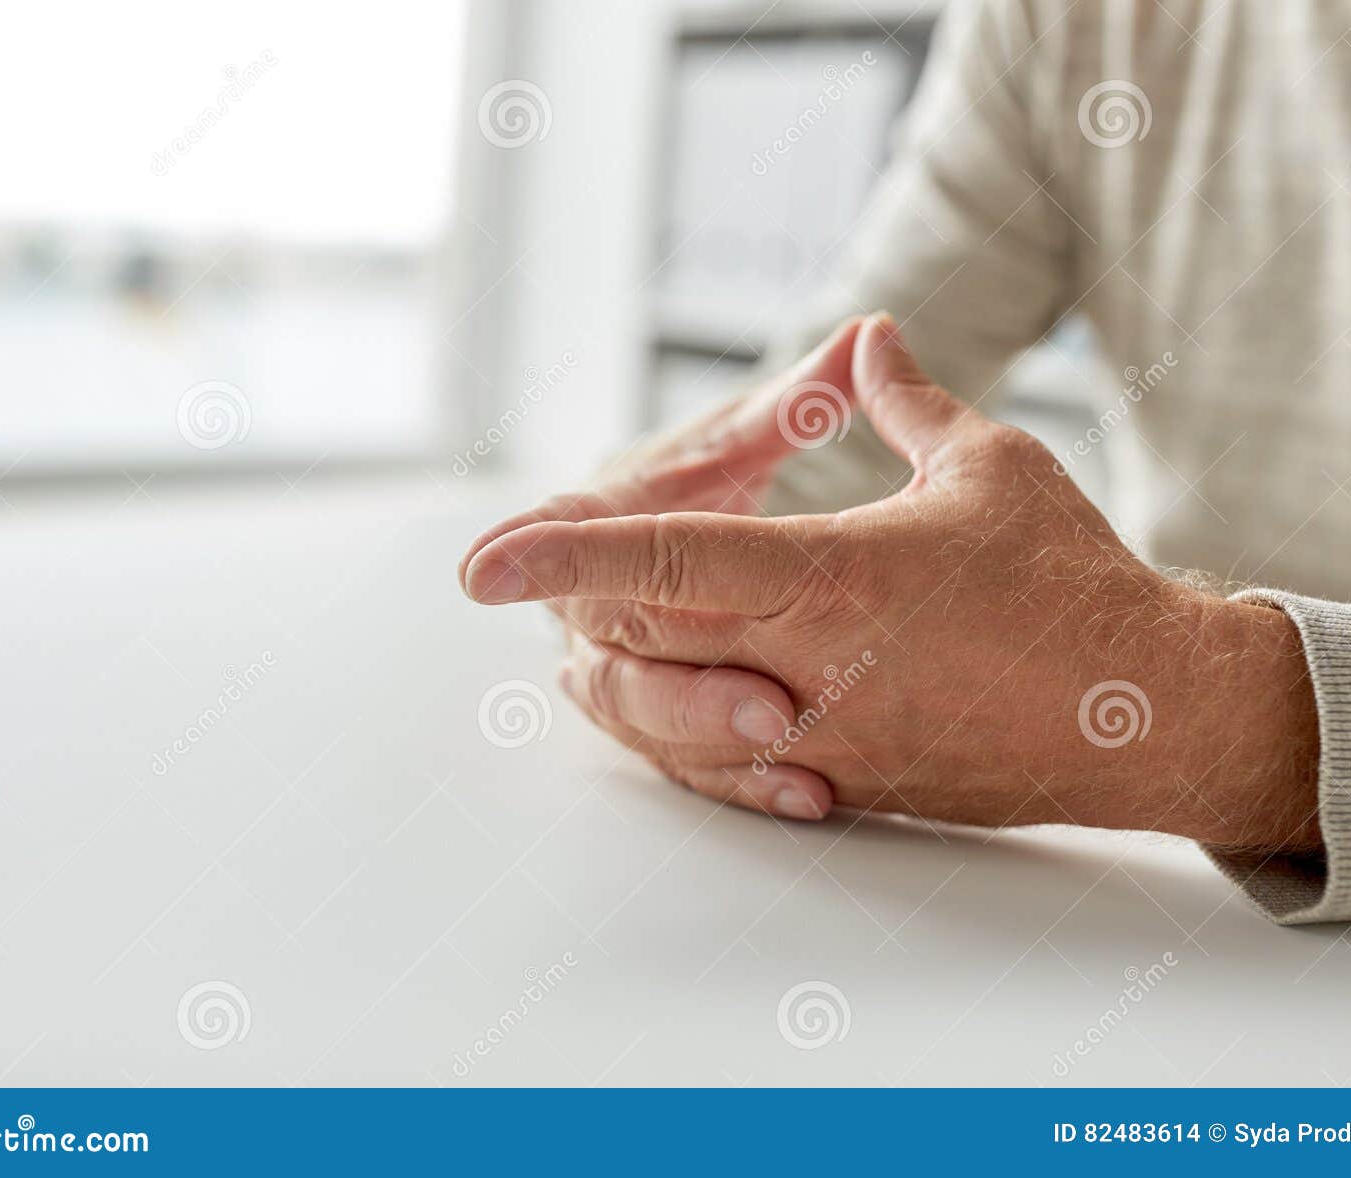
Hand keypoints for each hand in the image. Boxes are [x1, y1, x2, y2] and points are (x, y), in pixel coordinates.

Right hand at [458, 321, 871, 820]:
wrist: (703, 555)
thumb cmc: (712, 483)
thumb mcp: (746, 438)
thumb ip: (796, 401)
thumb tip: (866, 334)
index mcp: (603, 524)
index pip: (561, 538)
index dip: (530, 552)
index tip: (484, 568)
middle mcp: (599, 613)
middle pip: (610, 661)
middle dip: (674, 687)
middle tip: (760, 702)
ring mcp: (630, 678)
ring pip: (646, 725)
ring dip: (711, 741)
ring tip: (792, 747)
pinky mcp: (669, 730)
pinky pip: (693, 766)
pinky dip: (744, 780)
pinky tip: (807, 792)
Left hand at [463, 315, 1321, 850]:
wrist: (1147, 714)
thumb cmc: (1073, 580)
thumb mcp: (989, 466)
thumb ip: (903, 401)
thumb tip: (868, 338)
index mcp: (833, 577)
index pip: (665, 561)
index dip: (563, 556)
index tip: (481, 561)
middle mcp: (808, 666)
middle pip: (641, 641)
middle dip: (574, 604)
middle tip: (529, 572)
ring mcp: (822, 737)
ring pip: (669, 720)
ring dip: (620, 676)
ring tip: (588, 640)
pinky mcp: (846, 782)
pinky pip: (732, 771)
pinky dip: (686, 735)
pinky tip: (675, 710)